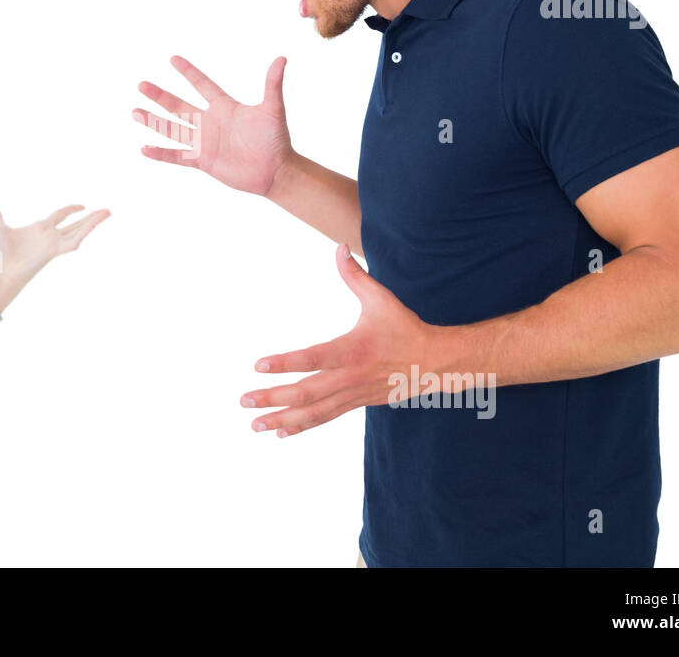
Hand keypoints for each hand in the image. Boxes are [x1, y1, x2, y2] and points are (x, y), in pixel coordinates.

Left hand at [0, 204, 109, 312]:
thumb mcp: (0, 231)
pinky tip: (95, 222)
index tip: (82, 205)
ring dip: (94, 222)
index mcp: (40, 229)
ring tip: (108, 212)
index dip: (71, 210)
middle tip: (107, 210)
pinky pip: (74, 240)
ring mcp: (54, 244)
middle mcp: (50, 236)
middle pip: (76, 224)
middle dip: (91, 217)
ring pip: (79, 231)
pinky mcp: (54, 251)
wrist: (0, 273)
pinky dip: (85, 231)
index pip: (60, 216)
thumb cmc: (0, 256)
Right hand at [133, 55, 293, 195]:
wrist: (275, 171)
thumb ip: (272, 85)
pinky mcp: (203, 161)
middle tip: (142, 84)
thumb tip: (281, 59)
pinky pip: (177, 156)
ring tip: (134, 112)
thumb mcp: (273, 110)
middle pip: (179, 105)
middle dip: (160, 95)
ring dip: (154, 121)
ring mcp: (205, 142)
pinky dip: (161, 153)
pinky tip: (144, 148)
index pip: (203, 85)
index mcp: (225, 107)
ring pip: (173, 129)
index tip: (173, 58)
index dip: (189, 72)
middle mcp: (210, 122)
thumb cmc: (276, 140)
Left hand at [239, 243, 437, 436]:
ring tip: (254, 424)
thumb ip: (355, 276)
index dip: (285, 363)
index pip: (312, 358)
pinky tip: (279, 430)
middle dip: (273, 398)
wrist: (435, 363)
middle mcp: (349, 376)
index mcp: (352, 350)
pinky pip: (324, 417)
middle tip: (244, 400)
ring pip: (313, 412)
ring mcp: (352, 394)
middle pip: (306, 392)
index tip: (258, 366)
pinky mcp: (355, 403)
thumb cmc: (404, 327)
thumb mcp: (381, 299)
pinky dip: (301, 425)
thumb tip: (339, 248)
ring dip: (281, 418)